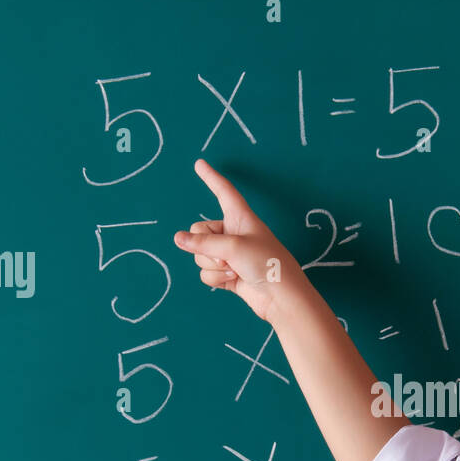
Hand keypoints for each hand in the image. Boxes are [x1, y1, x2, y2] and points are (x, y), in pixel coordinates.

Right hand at [172, 159, 303, 322]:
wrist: (281, 297)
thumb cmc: (266, 263)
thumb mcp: (233, 247)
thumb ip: (202, 242)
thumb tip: (178, 239)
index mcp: (240, 217)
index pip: (223, 191)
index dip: (211, 178)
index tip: (199, 164)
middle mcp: (233, 233)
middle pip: (199, 230)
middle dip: (205, 246)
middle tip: (226, 256)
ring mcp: (229, 255)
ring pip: (201, 255)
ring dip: (213, 265)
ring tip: (234, 270)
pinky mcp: (227, 275)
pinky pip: (206, 273)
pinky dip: (216, 279)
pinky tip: (233, 281)